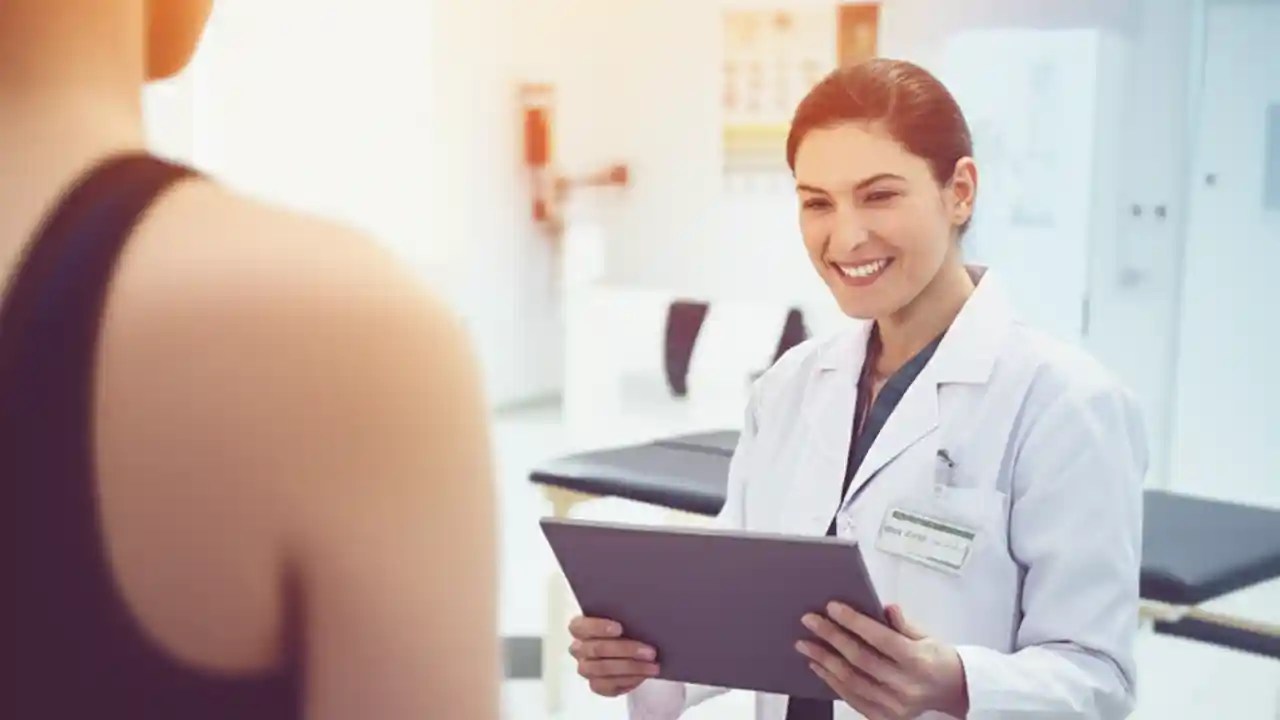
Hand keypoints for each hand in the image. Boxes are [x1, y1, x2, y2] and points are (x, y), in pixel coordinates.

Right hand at [568, 615, 660, 696]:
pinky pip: (608, 686)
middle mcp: (579, 649)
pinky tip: (643, 676)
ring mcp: (586, 668)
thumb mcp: (625, 617)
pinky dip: (628, 681)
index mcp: (580, 627)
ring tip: (652, 666)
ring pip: (603, 669)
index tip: (620, 628)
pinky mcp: (596, 685)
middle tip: (650, 651)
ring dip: (631, 668)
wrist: (633, 650)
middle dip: (626, 650)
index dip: (598, 627)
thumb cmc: (626, 628)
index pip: (580, 626)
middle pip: (597, 649)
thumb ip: (624, 614)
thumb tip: (640, 612)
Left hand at [796, 603, 968, 719]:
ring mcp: (894, 705)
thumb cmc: (938, 659)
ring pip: (851, 680)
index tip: (832, 607)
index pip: (880, 638)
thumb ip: (903, 624)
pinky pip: (852, 698)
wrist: (954, 692)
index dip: (854, 622)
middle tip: (809, 621)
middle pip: (860, 658)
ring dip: (824, 660)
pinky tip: (818, 666)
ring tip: (806, 644)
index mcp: (918, 661)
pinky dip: (832, 681)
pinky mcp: (885, 717)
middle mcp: (906, 685)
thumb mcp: (927, 635)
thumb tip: (885, 607)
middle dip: (831, 637)